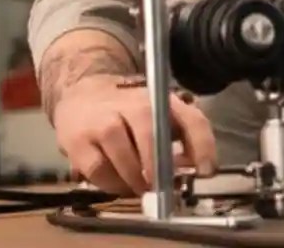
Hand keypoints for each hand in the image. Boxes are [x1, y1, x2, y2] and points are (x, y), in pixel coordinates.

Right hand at [52, 76, 216, 196]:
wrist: (81, 95)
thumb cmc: (128, 112)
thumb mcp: (160, 115)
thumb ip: (185, 138)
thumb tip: (199, 169)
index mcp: (161, 101)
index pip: (190, 118)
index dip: (202, 146)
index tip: (206, 171)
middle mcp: (132, 105)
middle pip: (151, 134)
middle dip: (159, 168)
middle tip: (161, 188)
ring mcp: (102, 122)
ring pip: (124, 157)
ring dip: (135, 181)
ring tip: (139, 188)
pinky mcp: (77, 141)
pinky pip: (99, 170)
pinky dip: (112, 184)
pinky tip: (118, 183)